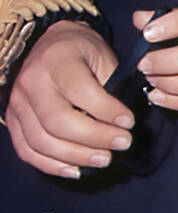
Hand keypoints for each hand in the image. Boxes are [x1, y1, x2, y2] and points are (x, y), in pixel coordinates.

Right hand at [3, 21, 133, 178]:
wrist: (50, 43)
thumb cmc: (82, 50)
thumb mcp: (102, 55)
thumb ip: (111, 84)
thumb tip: (122, 122)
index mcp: (57, 59)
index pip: (80, 91)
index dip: (106, 110)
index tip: (129, 122)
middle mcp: (32, 82)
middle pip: (58, 121)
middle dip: (94, 138)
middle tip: (122, 143)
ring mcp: (18, 103)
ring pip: (41, 140)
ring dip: (75, 156)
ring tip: (104, 158)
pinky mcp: (13, 120)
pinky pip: (27, 150)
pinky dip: (51, 165)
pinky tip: (76, 169)